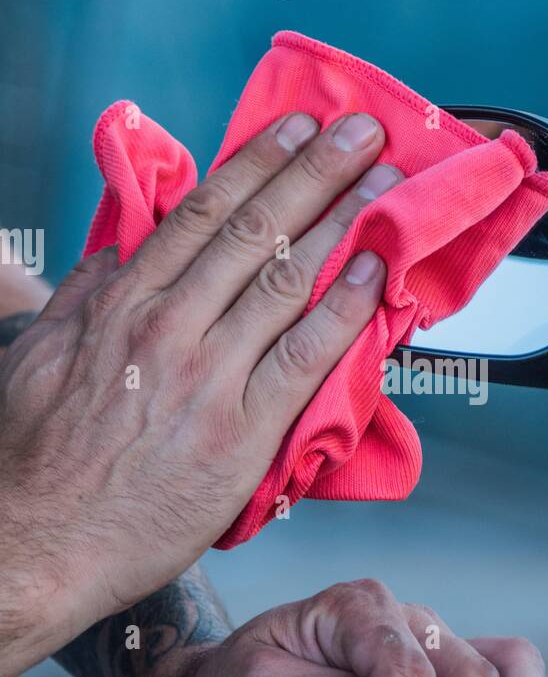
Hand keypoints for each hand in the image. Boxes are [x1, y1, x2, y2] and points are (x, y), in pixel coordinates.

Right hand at [0, 113, 403, 676]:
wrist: (39, 548)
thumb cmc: (36, 460)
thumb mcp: (38, 358)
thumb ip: (85, 299)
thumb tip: (119, 256)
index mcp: (121, 304)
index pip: (201, 213)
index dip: (256, 163)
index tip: (296, 128)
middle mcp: (168, 328)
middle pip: (254, 232)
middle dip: (314, 172)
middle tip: (360, 131)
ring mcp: (208, 379)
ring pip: (285, 281)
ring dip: (341, 223)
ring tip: (382, 184)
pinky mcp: (242, 434)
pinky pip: (305, 359)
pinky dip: (344, 311)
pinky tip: (374, 274)